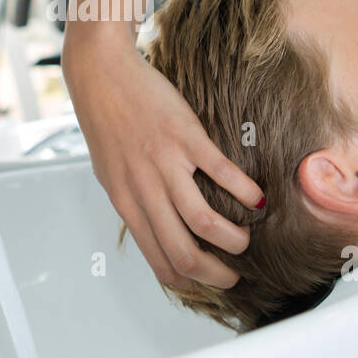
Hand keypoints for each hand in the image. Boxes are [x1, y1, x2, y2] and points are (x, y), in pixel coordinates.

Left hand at [63, 29, 260, 289]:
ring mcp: (166, 164)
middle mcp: (144, 190)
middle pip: (185, 253)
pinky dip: (245, 193)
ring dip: (234, 240)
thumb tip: (153, 230)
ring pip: (205, 223)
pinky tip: (257, 199)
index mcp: (127, 204)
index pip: (159, 262)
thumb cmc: (105, 123)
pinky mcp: (186, 137)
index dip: (189, 282)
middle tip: (234, 274)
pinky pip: (223, 174)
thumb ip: (133, 202)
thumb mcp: (111, 174)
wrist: (100, 75)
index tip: (207, 282)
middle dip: (216, 274)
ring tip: (246, 239)